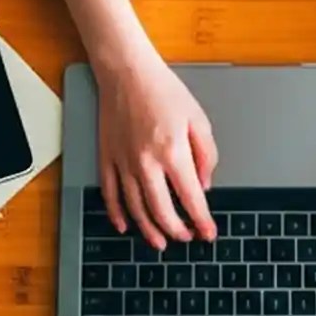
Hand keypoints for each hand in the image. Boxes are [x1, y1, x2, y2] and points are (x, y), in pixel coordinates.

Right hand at [95, 55, 218, 248]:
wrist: (127, 73)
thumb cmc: (164, 91)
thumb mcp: (198, 119)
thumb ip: (207, 155)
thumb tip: (204, 184)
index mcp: (173, 152)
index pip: (190, 198)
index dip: (201, 220)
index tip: (208, 233)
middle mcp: (146, 163)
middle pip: (161, 211)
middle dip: (176, 230)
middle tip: (186, 237)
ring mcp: (123, 162)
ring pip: (135, 209)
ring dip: (149, 230)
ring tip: (161, 242)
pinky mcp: (107, 158)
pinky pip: (110, 194)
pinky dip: (116, 214)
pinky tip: (125, 225)